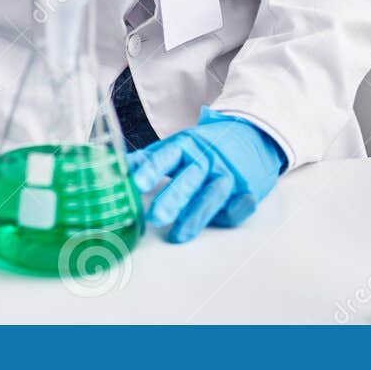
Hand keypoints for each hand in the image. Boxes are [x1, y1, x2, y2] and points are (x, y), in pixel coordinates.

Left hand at [127, 109, 283, 242]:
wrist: (253, 134)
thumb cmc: (208, 145)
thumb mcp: (180, 144)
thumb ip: (151, 158)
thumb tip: (117, 167)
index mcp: (188, 144)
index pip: (167, 156)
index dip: (151, 170)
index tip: (136, 183)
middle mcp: (209, 158)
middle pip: (189, 179)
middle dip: (172, 199)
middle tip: (155, 218)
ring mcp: (230, 174)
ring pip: (212, 196)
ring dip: (195, 217)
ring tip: (177, 236)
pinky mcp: (248, 189)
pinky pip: (236, 208)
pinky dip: (227, 216)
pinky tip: (217, 223)